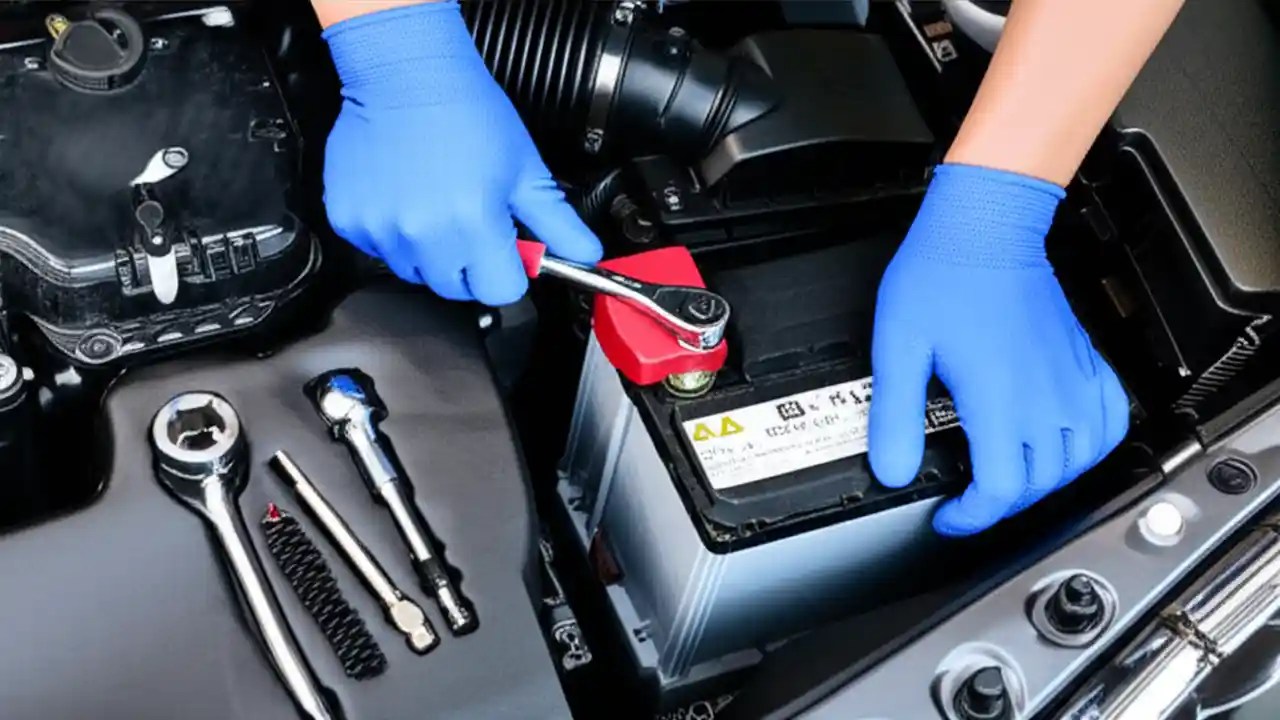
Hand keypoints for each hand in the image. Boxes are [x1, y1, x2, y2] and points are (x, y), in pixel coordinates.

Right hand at [321, 1, 600, 304]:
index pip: (500, 290)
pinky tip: (403, 197)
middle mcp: (424, 234)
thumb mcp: (525, 169)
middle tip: (469, 221)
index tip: (506, 252)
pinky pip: (377, 250)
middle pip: (455, 289)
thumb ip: (557, 222)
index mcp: (473, 224)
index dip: (508, 272)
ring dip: (429, 252)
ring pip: (414, 273)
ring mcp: (381, 230)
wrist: (405, 72)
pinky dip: (392, 234)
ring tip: (434, 204)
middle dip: (469, 265)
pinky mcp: (349, 220)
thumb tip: (586, 255)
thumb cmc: (467, 111)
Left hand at [869, 164, 1129, 535]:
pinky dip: (1093, 443)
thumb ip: (892, 415)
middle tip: (971, 497)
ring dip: (1047, 481)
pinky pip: (1109, 416)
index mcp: (998, 399)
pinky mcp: (1082, 358)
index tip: (950, 516)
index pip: (1001, 490)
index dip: (973, 517)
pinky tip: (1068, 442)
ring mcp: (1070, 378)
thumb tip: (892, 468)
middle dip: (1003, 502)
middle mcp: (1044, 395)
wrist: (985, 224)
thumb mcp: (898, 348)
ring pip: (1080, 459)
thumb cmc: (942, 273)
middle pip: (1039, 483)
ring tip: (1012, 478)